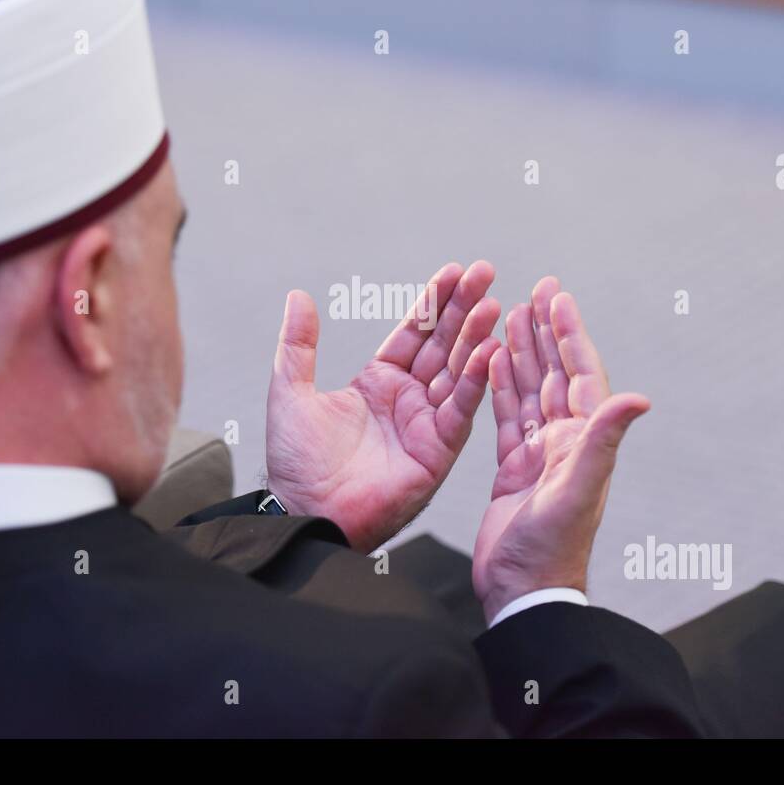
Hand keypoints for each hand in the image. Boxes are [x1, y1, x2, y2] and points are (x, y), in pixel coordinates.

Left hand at [266, 262, 500, 550]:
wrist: (305, 512)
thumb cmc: (295, 465)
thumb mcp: (291, 391)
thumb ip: (298, 345)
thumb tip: (298, 297)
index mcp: (378, 383)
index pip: (414, 333)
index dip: (433, 302)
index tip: (454, 272)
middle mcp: (407, 400)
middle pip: (442, 344)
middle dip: (464, 308)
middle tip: (484, 272)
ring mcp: (425, 424)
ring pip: (457, 371)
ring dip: (475, 338)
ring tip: (493, 304)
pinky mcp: (437, 451)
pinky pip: (460, 410)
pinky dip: (476, 381)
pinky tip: (487, 351)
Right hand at [473, 277, 649, 622]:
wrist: (523, 592)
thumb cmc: (551, 550)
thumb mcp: (577, 492)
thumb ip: (603, 442)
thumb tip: (641, 398)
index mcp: (582, 442)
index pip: (578, 374)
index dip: (570, 334)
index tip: (557, 296)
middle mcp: (565, 442)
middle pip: (555, 373)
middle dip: (547, 331)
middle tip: (538, 290)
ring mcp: (539, 454)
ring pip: (529, 390)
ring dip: (522, 352)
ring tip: (512, 314)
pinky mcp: (513, 469)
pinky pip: (506, 417)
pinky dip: (499, 386)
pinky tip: (491, 362)